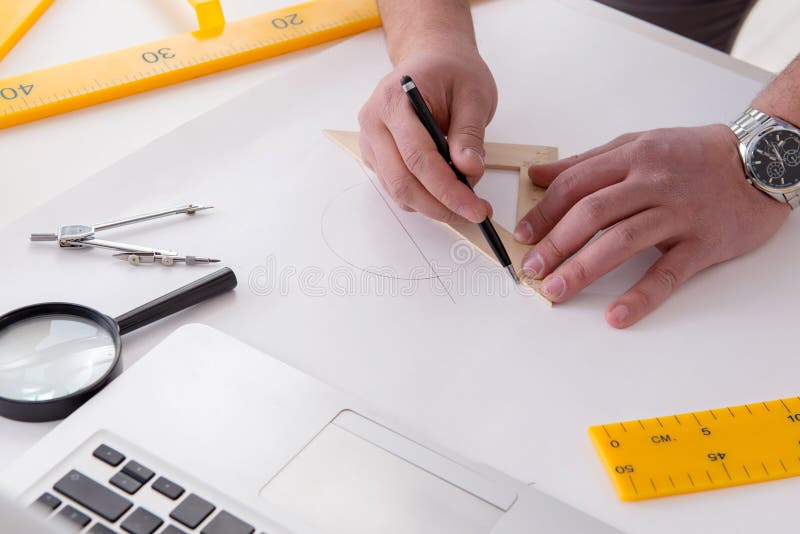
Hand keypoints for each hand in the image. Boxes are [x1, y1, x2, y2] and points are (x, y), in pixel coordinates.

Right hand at [358, 46, 497, 222]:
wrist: (430, 58)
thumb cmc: (451, 71)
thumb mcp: (474, 94)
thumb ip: (470, 134)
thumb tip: (469, 169)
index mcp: (394, 101)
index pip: (418, 157)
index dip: (447, 189)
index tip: (475, 207)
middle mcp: (374, 123)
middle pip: (403, 181)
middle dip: (441, 206)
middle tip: (474, 214)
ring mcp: (371, 141)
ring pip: (398, 190)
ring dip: (432, 206)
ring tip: (465, 203)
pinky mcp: (376, 156)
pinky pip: (396, 187)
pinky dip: (423, 198)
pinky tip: (446, 194)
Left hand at [514, 124, 789, 327]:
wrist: (762, 160)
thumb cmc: (693, 155)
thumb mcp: (638, 145)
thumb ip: (587, 162)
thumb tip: (538, 175)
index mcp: (632, 157)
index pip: (576, 184)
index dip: (544, 211)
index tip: (523, 235)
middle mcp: (652, 182)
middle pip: (593, 213)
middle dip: (555, 243)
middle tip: (532, 268)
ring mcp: (679, 213)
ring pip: (622, 241)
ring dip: (583, 268)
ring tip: (555, 290)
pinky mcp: (704, 243)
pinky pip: (668, 272)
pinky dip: (641, 296)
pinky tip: (617, 316)